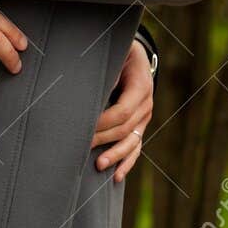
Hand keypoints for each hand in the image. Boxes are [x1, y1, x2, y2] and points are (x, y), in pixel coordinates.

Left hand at [91, 40, 153, 181]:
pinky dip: (127, 162)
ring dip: (115, 155)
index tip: (84, 126)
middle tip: (80, 146)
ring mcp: (145, 117)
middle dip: (103, 139)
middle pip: (126, 128)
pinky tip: (116, 176)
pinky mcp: (140, 126)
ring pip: (132, 141)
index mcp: (141, 85)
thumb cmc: (119, 52)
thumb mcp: (117, 51)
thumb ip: (107, 65)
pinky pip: (136, 147)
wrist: (135, 54)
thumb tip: (87, 81)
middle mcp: (146, 104)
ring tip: (99, 166)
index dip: (104, 121)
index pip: (124, 110)